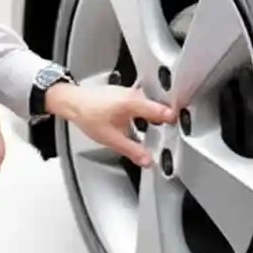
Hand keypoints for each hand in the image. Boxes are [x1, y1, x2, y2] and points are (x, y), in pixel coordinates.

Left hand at [46, 81, 175, 166]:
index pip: (161, 111)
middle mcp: (133, 94)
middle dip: (164, 119)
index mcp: (133, 103)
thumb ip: (132, 150)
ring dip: (153, 115)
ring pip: (149, 103)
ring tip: (157, 127)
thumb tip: (147, 161)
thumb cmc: (88, 115)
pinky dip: (144, 111)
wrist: (72, 102)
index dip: (173, 120)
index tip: (180, 126)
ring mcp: (128, 91)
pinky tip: (140, 121)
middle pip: (157, 107)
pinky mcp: (123, 93)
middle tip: (171, 131)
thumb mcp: (111, 138)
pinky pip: (140, 101)